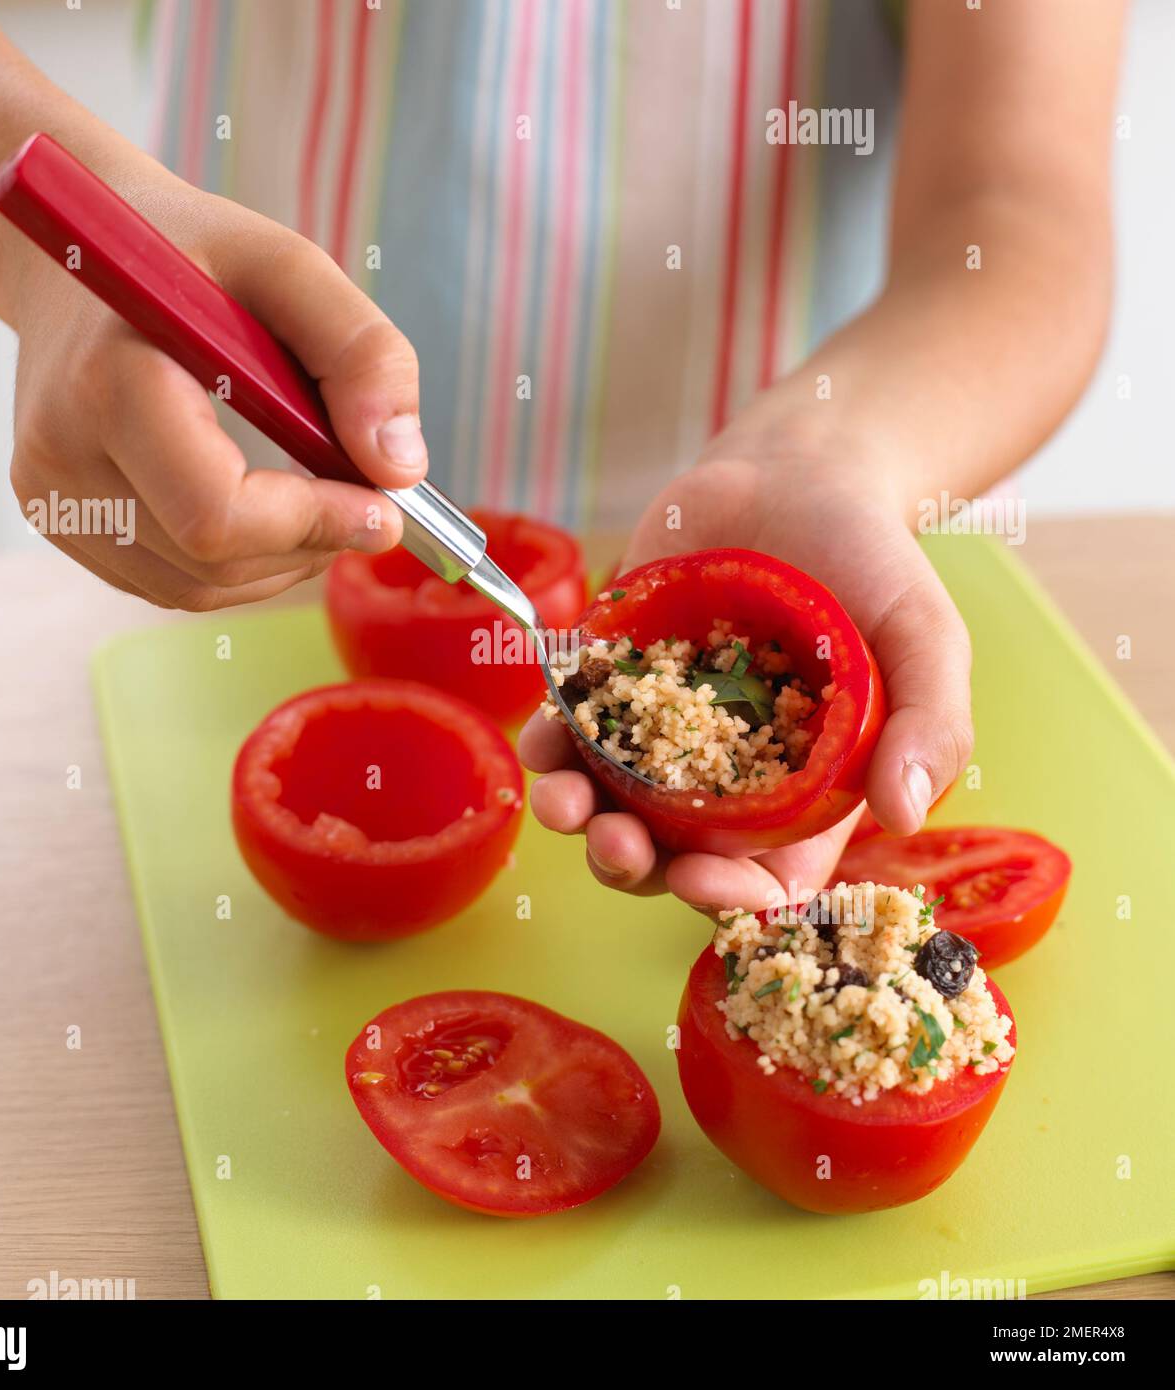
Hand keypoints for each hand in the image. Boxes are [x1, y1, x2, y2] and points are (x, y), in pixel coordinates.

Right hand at [8, 169, 425, 608]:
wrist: (75, 261)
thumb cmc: (186, 254)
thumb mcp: (288, 266)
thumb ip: (361, 354)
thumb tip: (400, 468)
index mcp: (108, 382)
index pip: (215, 514)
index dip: (312, 524)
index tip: (382, 507)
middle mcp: (62, 454)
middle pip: (213, 562)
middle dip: (310, 542)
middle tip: (364, 498)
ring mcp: (54, 499)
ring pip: (199, 587)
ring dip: (282, 560)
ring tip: (316, 494)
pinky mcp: (63, 526)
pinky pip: (174, 585)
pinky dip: (241, 564)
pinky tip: (262, 505)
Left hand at [519, 443, 972, 913]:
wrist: (801, 472)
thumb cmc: (874, 565)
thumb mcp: (926, 639)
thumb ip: (929, 725)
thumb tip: (901, 815)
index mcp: (802, 790)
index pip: (761, 874)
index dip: (728, 893)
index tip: (699, 880)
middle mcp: (725, 773)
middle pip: (669, 850)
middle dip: (633, 865)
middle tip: (618, 845)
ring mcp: (663, 726)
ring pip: (608, 799)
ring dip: (576, 816)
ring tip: (563, 804)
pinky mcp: (615, 675)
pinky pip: (571, 725)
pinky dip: (550, 740)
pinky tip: (545, 737)